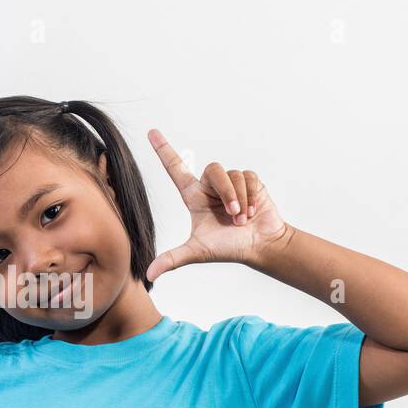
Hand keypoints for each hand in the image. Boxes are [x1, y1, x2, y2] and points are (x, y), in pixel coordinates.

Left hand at [145, 128, 290, 280]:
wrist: (260, 247)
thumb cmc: (228, 248)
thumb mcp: (197, 252)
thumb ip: (172, 259)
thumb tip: (148, 275)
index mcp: (194, 197)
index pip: (176, 168)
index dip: (164, 150)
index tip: (151, 132)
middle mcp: (211, 187)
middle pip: (213, 170)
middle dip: (226, 193)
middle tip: (233, 217)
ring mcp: (231, 183)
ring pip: (233, 176)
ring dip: (240, 201)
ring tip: (242, 220)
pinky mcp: (250, 182)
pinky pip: (249, 179)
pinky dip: (251, 198)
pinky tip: (253, 212)